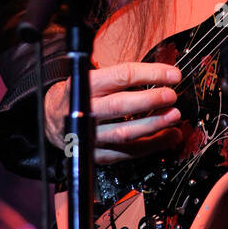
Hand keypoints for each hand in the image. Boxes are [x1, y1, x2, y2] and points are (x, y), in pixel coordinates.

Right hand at [44, 61, 183, 166]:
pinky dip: (151, 145)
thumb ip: (125, 78)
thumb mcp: (95, 78)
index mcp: (86, 85)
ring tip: (174, 117)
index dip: (151, 74)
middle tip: (171, 96)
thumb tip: (165, 77)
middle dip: (150, 100)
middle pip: (120, 105)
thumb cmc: (83, 95)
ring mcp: (89, 135)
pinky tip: (168, 137)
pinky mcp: (95, 154)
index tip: (173, 75)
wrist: (53, 120)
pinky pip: (127, 153)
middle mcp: (85, 110)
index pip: (122, 76)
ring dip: (154, 125)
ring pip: (124, 132)